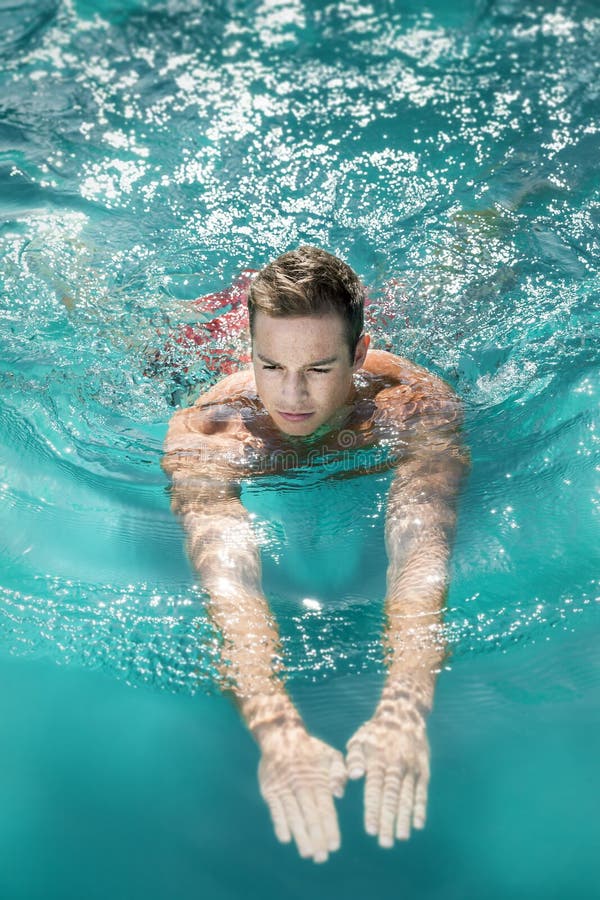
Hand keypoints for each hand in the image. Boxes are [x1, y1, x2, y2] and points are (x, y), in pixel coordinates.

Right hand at [257, 720, 346, 862]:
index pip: (326, 809)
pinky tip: (285, 839)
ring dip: (300, 836)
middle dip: (317, 838)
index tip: (335, 846)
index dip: (330, 828)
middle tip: (322, 858)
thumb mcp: (331, 755)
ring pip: (294, 816)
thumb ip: (339, 773)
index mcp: (319, 779)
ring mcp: (284, 787)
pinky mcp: (270, 789)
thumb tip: (340, 794)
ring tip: (307, 853)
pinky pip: (275, 809)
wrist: (282, 735)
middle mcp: (302, 785)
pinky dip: (280, 824)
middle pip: (311, 816)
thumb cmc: (311, 750)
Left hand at [345, 684, 429, 846]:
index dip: (373, 809)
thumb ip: (352, 760)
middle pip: (392, 796)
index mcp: (378, 758)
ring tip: (400, 837)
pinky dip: (421, 808)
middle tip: (384, 842)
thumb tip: (352, 777)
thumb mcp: (358, 741)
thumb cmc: (374, 733)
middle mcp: (396, 764)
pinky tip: (418, 824)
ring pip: (408, 796)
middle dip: (388, 820)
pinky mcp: (423, 770)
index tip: (370, 830)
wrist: (403, 714)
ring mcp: (411, 768)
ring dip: (404, 818)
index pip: (374, 789)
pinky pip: (422, 791)